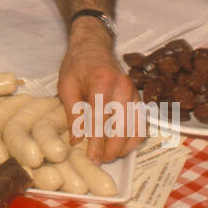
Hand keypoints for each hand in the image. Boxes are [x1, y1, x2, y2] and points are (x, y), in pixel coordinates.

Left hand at [56, 20, 142, 163]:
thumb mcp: (66, 85)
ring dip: (124, 146)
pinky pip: (140, 123)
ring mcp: (134, 92)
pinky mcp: (138, 98)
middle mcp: (123, 86)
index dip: (98, 140)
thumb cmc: (77, 65)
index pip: (102, 117)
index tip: (93, 157)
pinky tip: (120, 147)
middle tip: (99, 161)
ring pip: (135, 127)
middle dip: (112, 148)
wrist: (94, 46)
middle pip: (122, 125)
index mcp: (102, 81)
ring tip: (108, 156)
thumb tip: (77, 140)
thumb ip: (73, 113)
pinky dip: (133, 139)